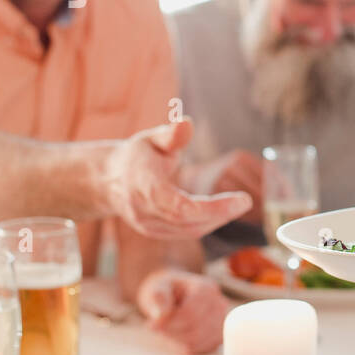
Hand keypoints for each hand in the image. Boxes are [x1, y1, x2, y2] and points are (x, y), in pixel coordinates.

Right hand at [104, 119, 252, 238]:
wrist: (109, 179)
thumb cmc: (136, 155)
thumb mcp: (152, 138)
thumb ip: (172, 134)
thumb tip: (186, 121)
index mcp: (143, 187)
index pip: (181, 207)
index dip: (214, 208)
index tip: (242, 200)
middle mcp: (144, 212)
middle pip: (189, 222)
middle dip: (222, 213)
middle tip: (245, 201)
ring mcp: (148, 226)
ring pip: (190, 230)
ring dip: (217, 219)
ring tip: (236, 205)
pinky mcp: (154, 232)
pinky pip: (186, 233)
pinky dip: (207, 223)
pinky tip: (221, 211)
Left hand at [136, 267, 230, 353]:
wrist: (177, 294)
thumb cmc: (168, 290)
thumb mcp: (158, 287)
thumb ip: (158, 297)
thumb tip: (161, 315)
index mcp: (206, 289)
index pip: (189, 313)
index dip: (168, 322)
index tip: (152, 324)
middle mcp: (219, 305)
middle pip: (194, 329)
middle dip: (170, 332)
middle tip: (155, 329)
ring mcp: (221, 322)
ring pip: (197, 341)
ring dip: (176, 340)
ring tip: (164, 332)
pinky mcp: (218, 337)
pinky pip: (200, 349)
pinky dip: (183, 346)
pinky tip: (174, 337)